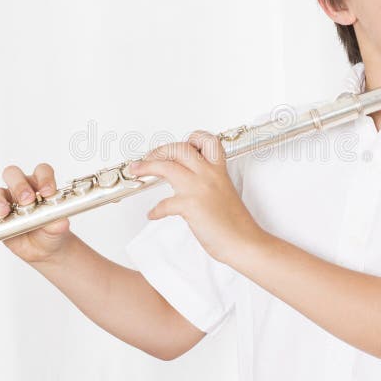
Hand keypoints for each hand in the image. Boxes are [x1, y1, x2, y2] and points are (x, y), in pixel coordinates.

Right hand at [0, 162, 71, 263]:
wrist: (44, 249)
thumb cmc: (52, 231)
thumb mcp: (58, 228)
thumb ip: (59, 223)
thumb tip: (61, 222)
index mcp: (40, 185)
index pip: (42, 171)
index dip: (44, 178)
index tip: (47, 192)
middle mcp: (22, 189)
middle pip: (14, 175)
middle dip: (19, 186)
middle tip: (26, 200)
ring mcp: (6, 202)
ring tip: (3, 213)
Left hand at [128, 131, 264, 263]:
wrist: (243, 242)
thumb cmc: (235, 224)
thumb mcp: (224, 193)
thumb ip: (208, 184)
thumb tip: (187, 183)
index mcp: (219, 171)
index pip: (207, 141)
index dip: (192, 139)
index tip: (180, 146)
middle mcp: (208, 175)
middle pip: (179, 149)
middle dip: (159, 151)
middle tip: (149, 158)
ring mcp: (199, 189)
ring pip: (167, 166)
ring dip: (147, 167)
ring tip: (136, 170)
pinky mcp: (190, 205)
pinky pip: (164, 203)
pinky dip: (155, 210)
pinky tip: (153, 214)